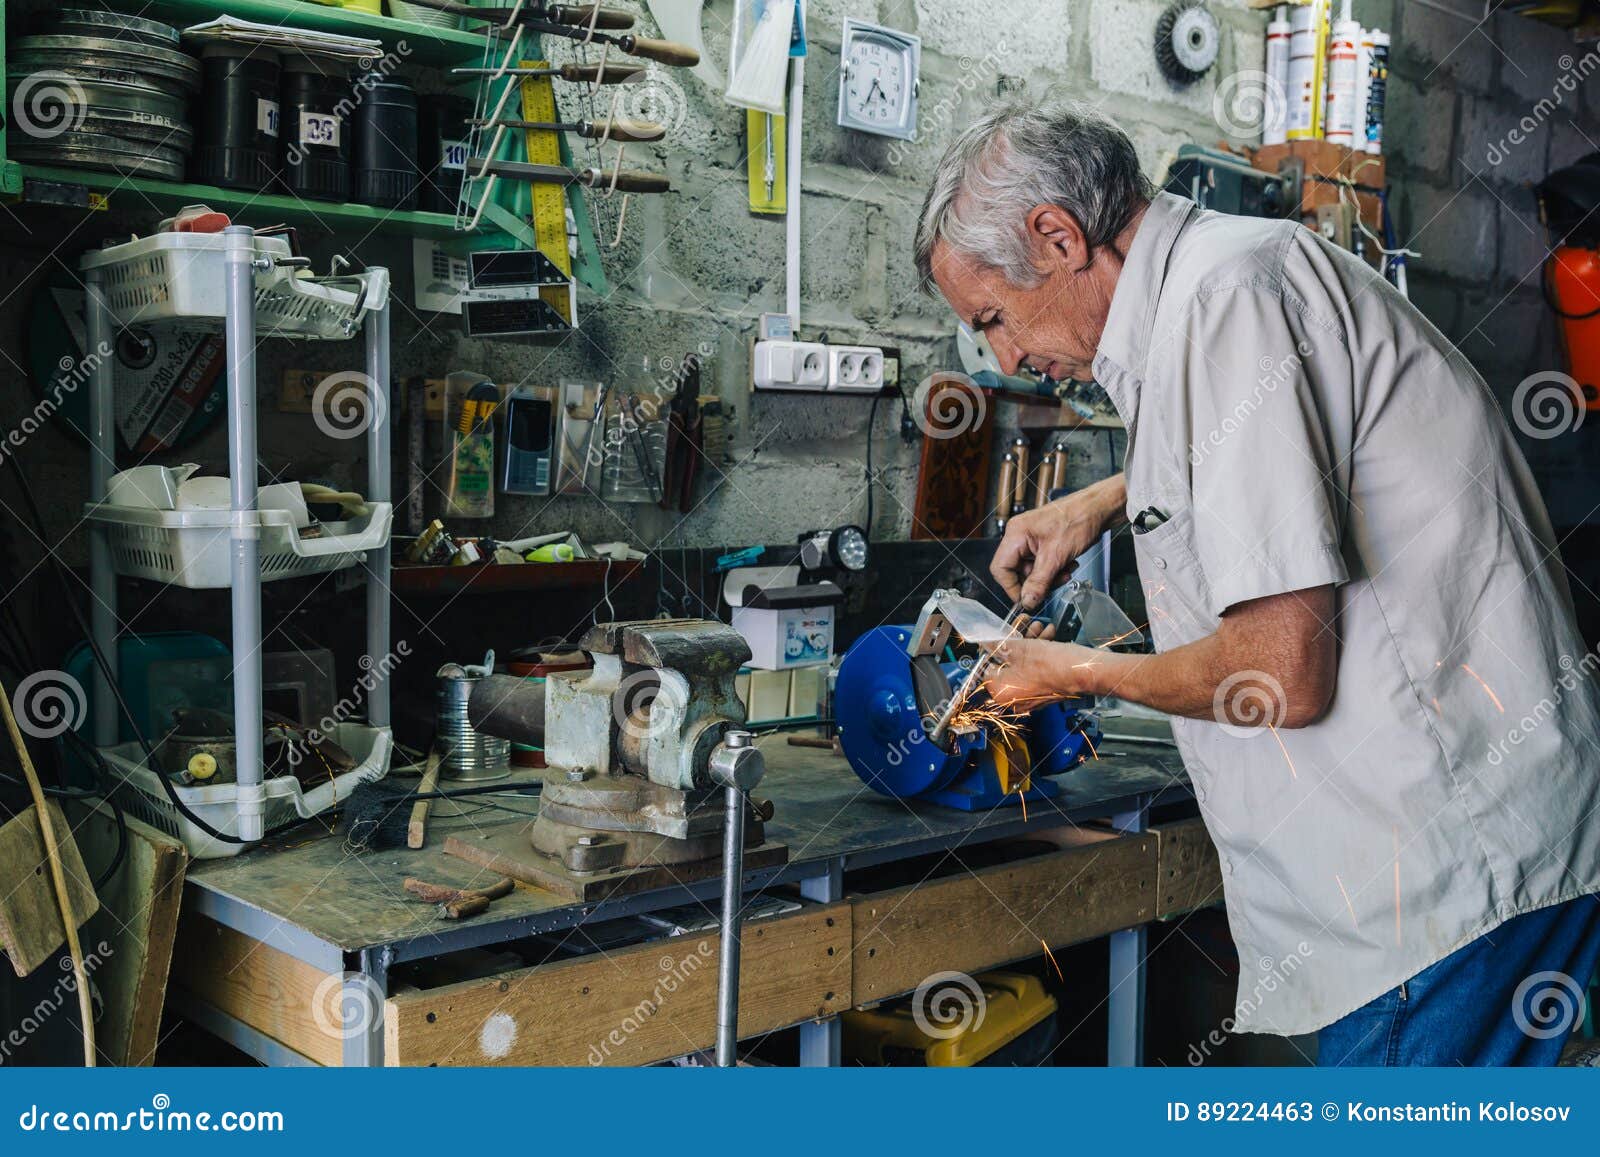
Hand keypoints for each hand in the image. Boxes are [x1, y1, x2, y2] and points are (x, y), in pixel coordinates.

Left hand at [981, 638, 1106, 708]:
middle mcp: (1011, 700)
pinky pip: (1033, 671)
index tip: (999, 635)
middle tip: (1020, 625)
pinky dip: (1038, 655)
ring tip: (1038, 626)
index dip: (992, 647)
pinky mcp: (1042, 693)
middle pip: (1005, 664)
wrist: (1082, 672)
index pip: (985, 667)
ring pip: (1022, 665)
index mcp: (999, 692)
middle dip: (1014, 641)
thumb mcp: (1018, 647)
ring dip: (1029, 643)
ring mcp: (1028, 698)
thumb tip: (986, 642)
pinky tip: (1047, 635)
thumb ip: (997, 644)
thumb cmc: (1051, 665)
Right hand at [991, 474, 1125, 609]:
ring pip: (1032, 570)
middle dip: (1037, 582)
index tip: (1027, 600)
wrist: (1099, 509)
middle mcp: (1020, 535)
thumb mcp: (1056, 557)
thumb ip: (1039, 582)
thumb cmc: (1078, 520)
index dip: (1012, 587)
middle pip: (1017, 571)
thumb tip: (1027, 602)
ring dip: (1049, 577)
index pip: (1000, 568)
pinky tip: (1068, 564)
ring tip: (1066, 571)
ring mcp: (1032, 539)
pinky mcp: (1044, 542)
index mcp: (1016, 534)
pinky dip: (1055, 569)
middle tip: (1054, 584)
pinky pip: (1042, 564)